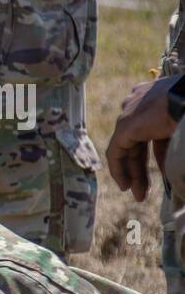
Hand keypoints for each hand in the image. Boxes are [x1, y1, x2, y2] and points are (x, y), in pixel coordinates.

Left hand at [106, 75, 179, 200]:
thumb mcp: (183, 128)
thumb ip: (174, 142)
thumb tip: (175, 164)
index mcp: (158, 97)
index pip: (153, 130)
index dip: (160, 153)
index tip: (164, 171)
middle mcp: (141, 101)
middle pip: (139, 141)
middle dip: (141, 168)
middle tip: (145, 190)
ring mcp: (131, 112)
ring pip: (127, 148)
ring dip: (132, 173)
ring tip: (139, 195)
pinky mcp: (125, 125)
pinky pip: (116, 151)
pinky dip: (119, 169)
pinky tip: (124, 185)